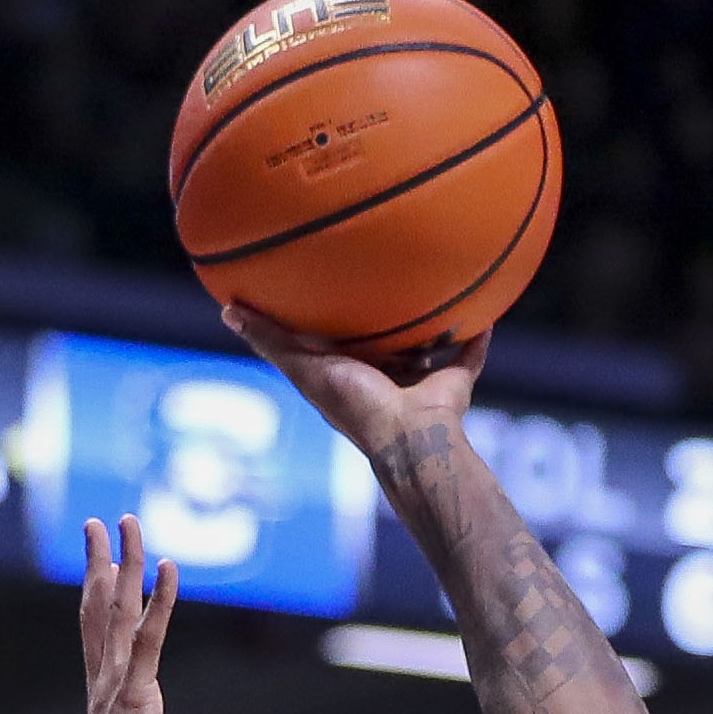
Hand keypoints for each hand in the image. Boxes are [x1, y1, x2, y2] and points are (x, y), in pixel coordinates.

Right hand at [79, 515, 185, 713]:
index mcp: (108, 696)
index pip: (98, 633)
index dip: (97, 591)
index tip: (100, 559)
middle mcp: (105, 683)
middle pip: (98, 610)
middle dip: (101, 562)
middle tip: (101, 522)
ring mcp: (118, 687)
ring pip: (117, 612)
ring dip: (124, 563)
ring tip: (127, 522)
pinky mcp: (137, 697)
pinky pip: (150, 639)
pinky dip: (161, 600)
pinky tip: (167, 567)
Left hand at [223, 302, 485, 456]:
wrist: (406, 436)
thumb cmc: (352, 404)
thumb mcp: (303, 365)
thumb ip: (271, 340)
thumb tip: (227, 309)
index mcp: (349, 377)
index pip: (334, 345)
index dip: (329, 321)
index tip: (326, 287)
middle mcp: (384, 381)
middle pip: (381, 345)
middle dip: (381, 321)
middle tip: (383, 276)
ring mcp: (420, 385)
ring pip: (424, 351)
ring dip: (430, 328)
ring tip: (436, 287)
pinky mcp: (452, 386)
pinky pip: (468, 356)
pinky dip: (477, 338)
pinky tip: (484, 310)